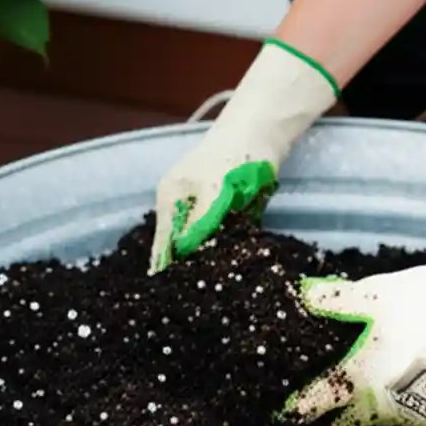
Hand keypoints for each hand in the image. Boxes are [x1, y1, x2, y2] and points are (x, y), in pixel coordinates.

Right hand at [148, 40, 337, 273]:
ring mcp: (202, 201)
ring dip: (206, 257)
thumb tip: (184, 258)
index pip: (163, 244)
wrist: (263, 128)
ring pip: (200, 239)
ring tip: (210, 285)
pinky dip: (224, 244)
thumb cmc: (234, 160)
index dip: (167, 270)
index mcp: (169, 198)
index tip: (171, 295)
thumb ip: (198, 230)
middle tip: (192, 297)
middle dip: (186, 267)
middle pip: (179, 243)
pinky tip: (230, 261)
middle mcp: (180, 202)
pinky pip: (220, 231)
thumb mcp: (213, 198)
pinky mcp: (224, 203)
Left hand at [281, 213, 425, 425]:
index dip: (301, 410)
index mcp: (363, 378)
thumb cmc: (425, 302)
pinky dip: (402, 415)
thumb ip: (335, 300)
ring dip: (369, 422)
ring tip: (356, 419)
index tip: (285, 417)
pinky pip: (416, 420)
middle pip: (352, 423)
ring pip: (385, 425)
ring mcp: (422, 413)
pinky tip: (398, 407)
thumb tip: (300, 294)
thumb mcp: (374, 294)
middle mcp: (388, 404)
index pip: (322, 403)